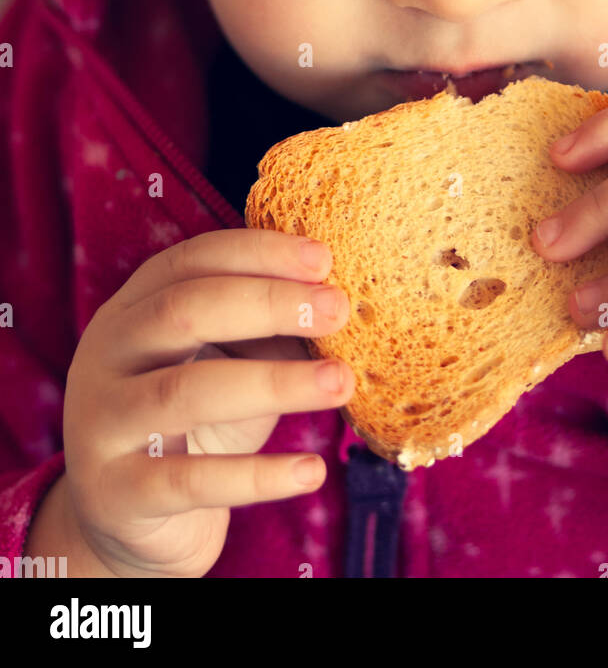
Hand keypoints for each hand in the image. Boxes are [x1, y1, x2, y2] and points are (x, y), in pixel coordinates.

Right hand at [62, 229, 351, 577]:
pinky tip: (311, 471)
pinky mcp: (117, 492)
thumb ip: (266, 332)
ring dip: (275, 383)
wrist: (128, 518)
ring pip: (188, 392)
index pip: (192, 260)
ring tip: (340, 383)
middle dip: (268, 303)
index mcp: (133, 307)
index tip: (324, 259)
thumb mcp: (228, 363)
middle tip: (337, 310)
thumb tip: (334, 308)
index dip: (259, 253)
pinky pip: (193, 481)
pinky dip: (258, 476)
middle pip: (183, 311)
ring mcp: (103, 422)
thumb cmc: (196, 421)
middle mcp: (107, 354)